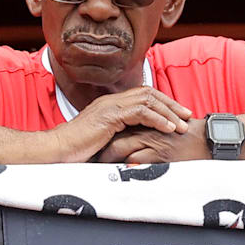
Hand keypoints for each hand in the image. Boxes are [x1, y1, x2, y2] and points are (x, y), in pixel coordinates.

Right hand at [53, 87, 190, 162]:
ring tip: (181, 125)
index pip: (143, 96)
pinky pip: (140, 112)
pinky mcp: (110, 115)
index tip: (178, 115)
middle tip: (187, 115)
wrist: (57, 151)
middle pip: (149, 93)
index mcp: (111, 105)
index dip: (163, 104)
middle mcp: (111, 101)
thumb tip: (136, 145)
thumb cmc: (76, 150)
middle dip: (171, 104)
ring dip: (168, 112)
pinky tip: (168, 128)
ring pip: (148, 99)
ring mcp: (110, 106)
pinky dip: (157, 119)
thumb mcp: (103, 142)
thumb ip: (119, 137)